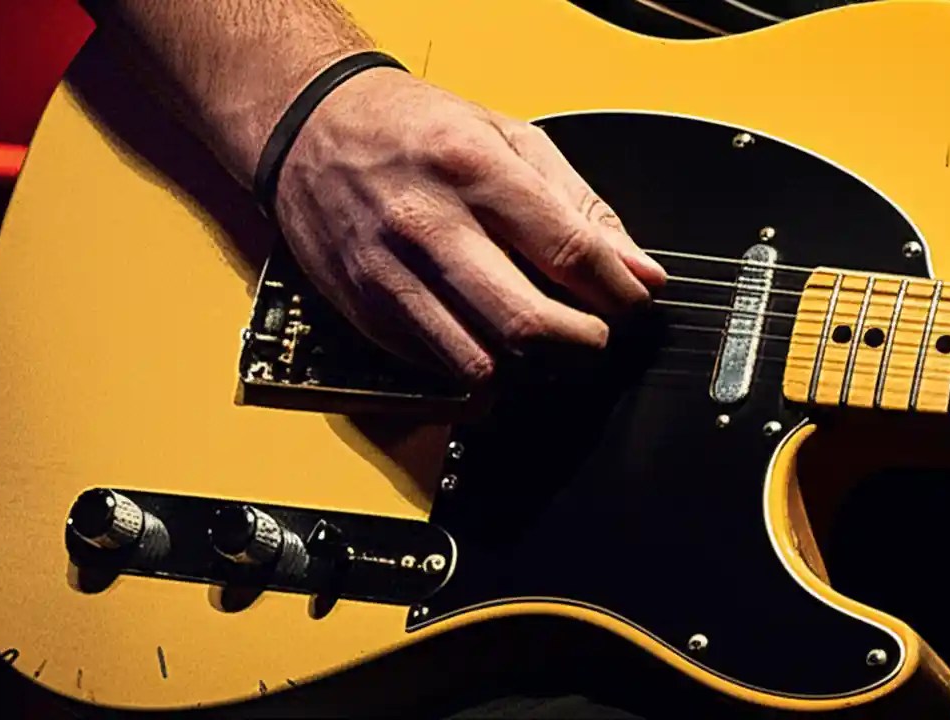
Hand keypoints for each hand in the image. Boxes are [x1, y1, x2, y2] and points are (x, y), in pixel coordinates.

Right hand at [273, 68, 666, 381]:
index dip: (619, 292)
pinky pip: (442, 372)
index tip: (635, 300)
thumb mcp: (509, 138)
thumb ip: (580, 206)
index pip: (568, 251)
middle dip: (585, 344)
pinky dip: (483, 368)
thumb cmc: (416, 130)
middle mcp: (427, 225)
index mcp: (472, 168)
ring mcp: (390, 277)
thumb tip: (640, 271)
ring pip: (484, 365)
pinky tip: (494, 338)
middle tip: (598, 334)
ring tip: (547, 343)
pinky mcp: (368, 315)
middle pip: (528, 324)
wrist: (309, 129)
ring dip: (533, 370)